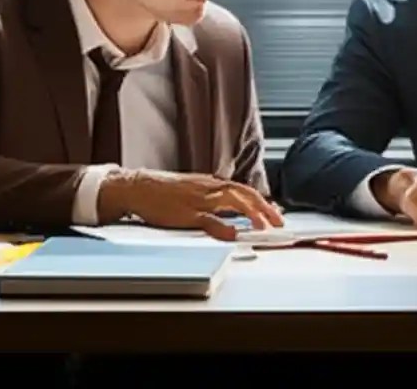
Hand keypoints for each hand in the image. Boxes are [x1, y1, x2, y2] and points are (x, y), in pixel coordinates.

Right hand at [98, 169, 284, 240]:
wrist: (138, 187)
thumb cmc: (163, 191)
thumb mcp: (193, 191)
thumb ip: (212, 201)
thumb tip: (231, 214)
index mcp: (211, 184)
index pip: (244, 190)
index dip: (262, 201)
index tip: (275, 212)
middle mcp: (209, 188)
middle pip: (244, 193)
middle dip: (264, 207)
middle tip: (278, 221)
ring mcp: (199, 200)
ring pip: (232, 201)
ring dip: (251, 212)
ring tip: (264, 225)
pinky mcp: (186, 212)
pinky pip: (207, 219)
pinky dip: (222, 226)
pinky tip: (233, 233)